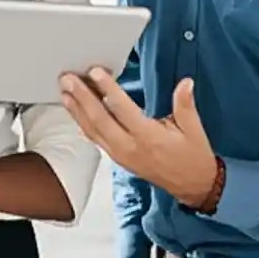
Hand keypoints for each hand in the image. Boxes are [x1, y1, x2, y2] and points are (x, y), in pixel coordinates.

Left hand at [60, 68, 217, 208]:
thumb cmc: (193, 157)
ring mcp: (121, 155)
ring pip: (92, 130)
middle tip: (68, 79)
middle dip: (81, 97)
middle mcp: (130, 147)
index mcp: (148, 137)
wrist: (193, 186)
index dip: (107, 89)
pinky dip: (82, 122)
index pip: (122, 109)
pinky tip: (74, 110)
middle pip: (99, 120)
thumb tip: (185, 83)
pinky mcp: (117, 158)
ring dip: (76, 109)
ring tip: (64, 90)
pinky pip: (95, 138)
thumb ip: (185, 105)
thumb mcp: (194, 129)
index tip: (95, 72)